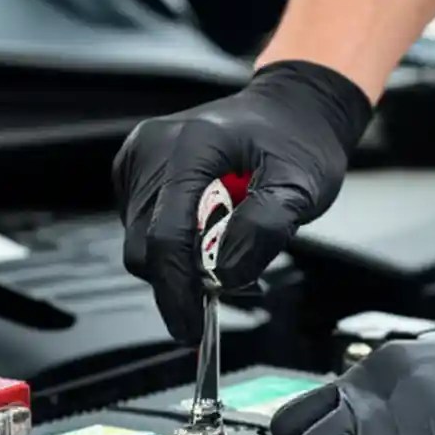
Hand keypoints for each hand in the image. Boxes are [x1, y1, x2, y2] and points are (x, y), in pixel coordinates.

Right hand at [112, 60, 370, 342]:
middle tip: (225, 282)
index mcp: (193, 144)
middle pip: (143, 246)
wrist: (289, 109)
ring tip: (224, 241)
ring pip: (138, 242)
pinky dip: (171, 241)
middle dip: (179, 278)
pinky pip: (139, 226)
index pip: (167, 235)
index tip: (191, 325)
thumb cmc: (297, 142)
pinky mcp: (133, 168)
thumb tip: (224, 274)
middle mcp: (154, 146)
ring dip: (178, 260)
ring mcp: (138, 156)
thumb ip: (264, 229)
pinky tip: (205, 223)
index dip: (177, 290)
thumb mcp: (301, 187)